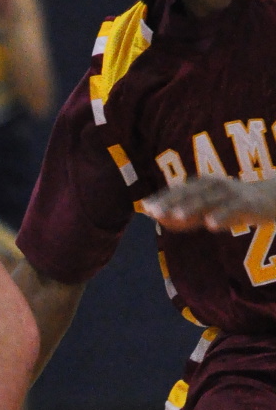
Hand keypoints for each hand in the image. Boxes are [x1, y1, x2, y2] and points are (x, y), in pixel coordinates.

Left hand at [141, 176, 275, 231]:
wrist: (268, 198)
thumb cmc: (229, 205)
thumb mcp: (205, 210)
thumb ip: (183, 216)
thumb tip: (156, 218)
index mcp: (200, 185)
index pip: (177, 192)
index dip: (161, 199)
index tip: (145, 207)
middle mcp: (212, 185)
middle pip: (188, 194)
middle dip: (170, 203)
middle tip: (154, 212)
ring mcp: (229, 193)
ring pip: (208, 200)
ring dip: (192, 207)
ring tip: (177, 216)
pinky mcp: (246, 203)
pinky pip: (232, 209)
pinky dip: (221, 216)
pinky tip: (211, 224)